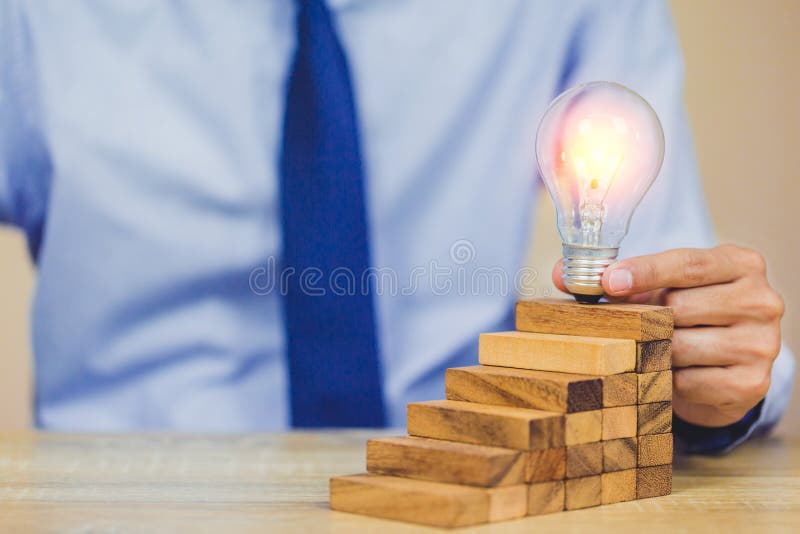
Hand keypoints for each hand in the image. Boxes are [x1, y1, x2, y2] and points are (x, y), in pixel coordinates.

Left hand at [552, 244, 783, 426]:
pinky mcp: (751, 384)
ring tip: (640, 348)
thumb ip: (617, 278)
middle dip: (640, 317)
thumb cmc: (687, 313)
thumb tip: (561, 274)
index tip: (608, 280)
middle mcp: (760, 301)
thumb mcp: (660, 287)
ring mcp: (762, 344)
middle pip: (682, 307)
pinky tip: (663, 372)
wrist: (727, 362)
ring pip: (682, 346)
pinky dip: (666, 379)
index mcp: (741, 264)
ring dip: (650, 349)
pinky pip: (689, 382)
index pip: (688, 264)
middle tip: (614, 324)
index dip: (644, 271)